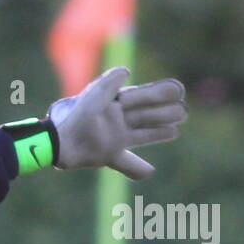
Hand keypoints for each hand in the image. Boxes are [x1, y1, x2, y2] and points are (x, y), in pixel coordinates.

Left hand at [50, 66, 187, 180]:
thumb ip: (110, 82)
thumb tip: (127, 71)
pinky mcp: (108, 155)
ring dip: (159, 133)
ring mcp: (114, 138)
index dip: (161, 92)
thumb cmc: (76, 116)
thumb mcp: (93, 95)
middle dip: (166, 113)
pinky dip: (138, 169)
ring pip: (143, 135)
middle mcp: (118, 120)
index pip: (143, 96)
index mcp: (115, 103)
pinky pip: (125, 163)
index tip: (179, 90)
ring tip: (176, 130)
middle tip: (184, 112)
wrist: (59, 142)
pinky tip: (149, 172)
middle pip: (147, 115)